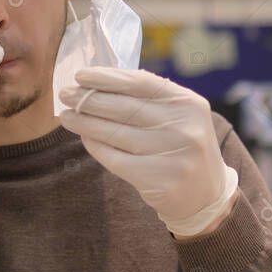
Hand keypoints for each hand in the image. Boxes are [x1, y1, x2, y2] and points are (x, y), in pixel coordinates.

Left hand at [58, 68, 237, 236]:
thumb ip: (147, 98)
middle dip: (89, 99)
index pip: (140, 83)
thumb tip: (97, 83)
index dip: (107, 78)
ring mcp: (171, 155)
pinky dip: (96, 146)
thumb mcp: (178, 115)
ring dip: (85, 122)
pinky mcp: (157, 180)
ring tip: (66, 115)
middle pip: (124, 108)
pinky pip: (115, 158)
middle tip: (65, 94)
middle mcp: (183, 127)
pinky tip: (85, 138)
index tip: (81, 75)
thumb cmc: (181, 146)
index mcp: (187, 103)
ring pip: (115, 133)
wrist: (205, 196)